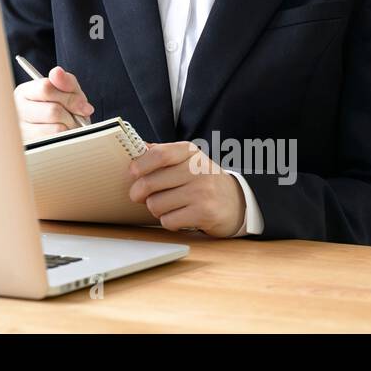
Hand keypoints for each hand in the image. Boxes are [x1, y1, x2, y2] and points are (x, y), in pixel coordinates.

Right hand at [13, 65, 94, 142]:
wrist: (61, 134)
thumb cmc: (64, 109)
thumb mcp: (68, 92)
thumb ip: (65, 81)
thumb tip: (57, 72)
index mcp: (24, 92)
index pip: (45, 88)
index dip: (69, 97)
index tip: (82, 104)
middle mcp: (17, 111)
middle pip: (53, 111)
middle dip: (71, 114)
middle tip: (75, 117)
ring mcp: (22, 132)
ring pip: (56, 129)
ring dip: (70, 129)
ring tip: (69, 127)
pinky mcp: (31, 148)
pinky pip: (57, 144)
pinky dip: (67, 140)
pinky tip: (64, 137)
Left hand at [126, 141, 246, 237]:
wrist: (237, 201)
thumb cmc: (204, 180)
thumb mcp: (187, 160)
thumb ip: (163, 154)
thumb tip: (137, 148)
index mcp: (189, 152)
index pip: (158, 154)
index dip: (140, 165)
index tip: (132, 173)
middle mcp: (197, 169)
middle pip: (150, 183)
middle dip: (139, 193)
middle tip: (140, 196)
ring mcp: (202, 191)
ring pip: (155, 204)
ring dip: (156, 209)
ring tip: (167, 205)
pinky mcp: (205, 213)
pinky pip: (168, 220)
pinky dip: (169, 221)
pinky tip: (179, 215)